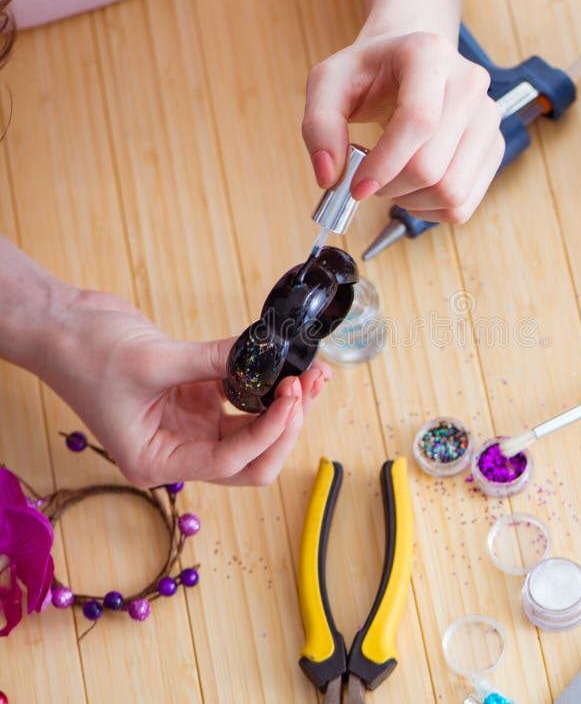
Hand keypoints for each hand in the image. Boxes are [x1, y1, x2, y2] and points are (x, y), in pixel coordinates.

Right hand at [38, 289, 330, 486]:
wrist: (62, 325)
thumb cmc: (85, 353)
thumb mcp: (154, 360)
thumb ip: (216, 361)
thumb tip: (268, 356)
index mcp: (159, 460)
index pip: (230, 461)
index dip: (268, 432)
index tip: (291, 396)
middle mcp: (178, 449)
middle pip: (251, 457)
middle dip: (286, 425)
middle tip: (308, 385)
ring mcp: (190, 424)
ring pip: (254, 431)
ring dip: (286, 406)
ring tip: (312, 373)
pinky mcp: (197, 398)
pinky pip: (244, 399)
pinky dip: (267, 385)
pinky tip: (288, 365)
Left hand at [302, 30, 503, 223]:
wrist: (409, 61)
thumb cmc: (370, 72)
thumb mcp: (328, 84)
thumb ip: (319, 127)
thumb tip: (329, 176)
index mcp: (429, 55)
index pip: (418, 121)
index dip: (385, 165)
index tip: (357, 187)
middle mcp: (469, 83)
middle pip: (433, 167)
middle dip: (392, 188)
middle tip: (370, 180)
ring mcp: (488, 117)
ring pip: (452, 192)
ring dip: (412, 202)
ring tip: (392, 182)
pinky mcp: (494, 147)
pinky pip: (464, 204)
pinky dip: (432, 210)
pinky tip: (414, 191)